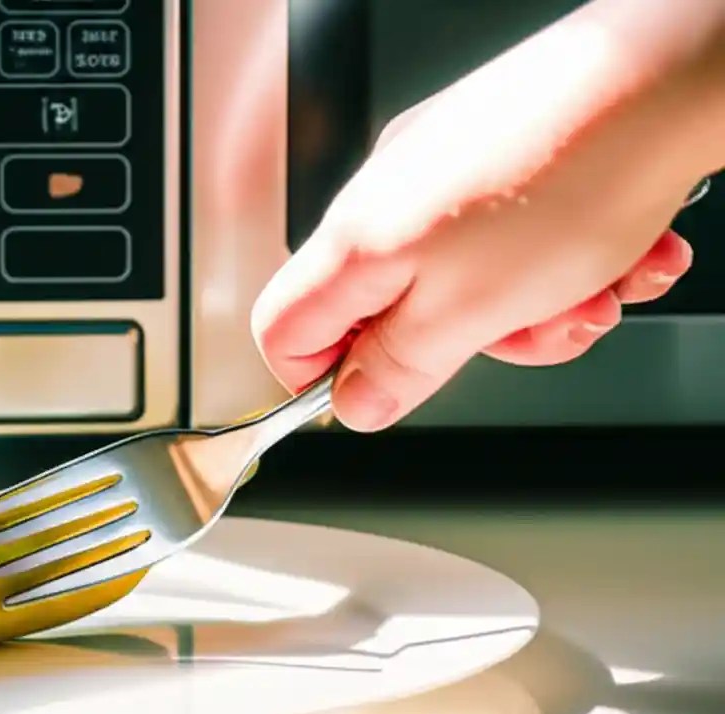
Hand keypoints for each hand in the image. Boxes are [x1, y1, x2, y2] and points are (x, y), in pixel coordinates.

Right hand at [249, 0, 724, 430]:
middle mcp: (383, 199)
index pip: (281, 333)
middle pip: (391, 314)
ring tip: (598, 289)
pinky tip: (618, 252)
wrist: (662, 80)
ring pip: (464, 281)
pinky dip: (564, 258)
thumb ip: (401, 367)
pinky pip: (507, 237)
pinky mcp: (493, 152)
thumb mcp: (473, 312)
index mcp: (356, 244)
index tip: (386, 392)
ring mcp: (438, 170)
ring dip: (538, 304)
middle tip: (532, 333)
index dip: (324, 379)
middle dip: (472, 342)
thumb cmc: (567, 181)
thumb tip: (356, 403)